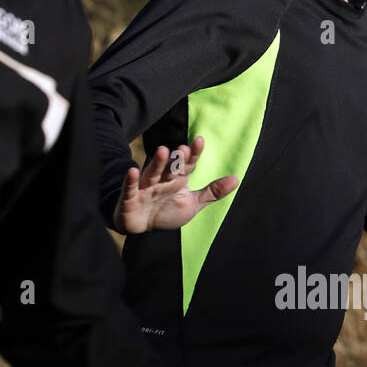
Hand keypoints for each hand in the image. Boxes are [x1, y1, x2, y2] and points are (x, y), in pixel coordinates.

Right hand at [113, 138, 237, 233]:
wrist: (141, 225)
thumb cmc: (166, 212)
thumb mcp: (192, 203)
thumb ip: (212, 192)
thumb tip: (236, 179)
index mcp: (177, 180)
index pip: (187, 165)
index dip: (193, 154)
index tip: (200, 141)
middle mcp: (162, 181)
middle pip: (170, 168)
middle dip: (176, 159)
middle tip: (183, 148)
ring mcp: (146, 188)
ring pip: (152, 173)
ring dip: (157, 163)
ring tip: (162, 150)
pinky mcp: (130, 198)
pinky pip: (131, 188)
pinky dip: (132, 181)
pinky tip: (133, 170)